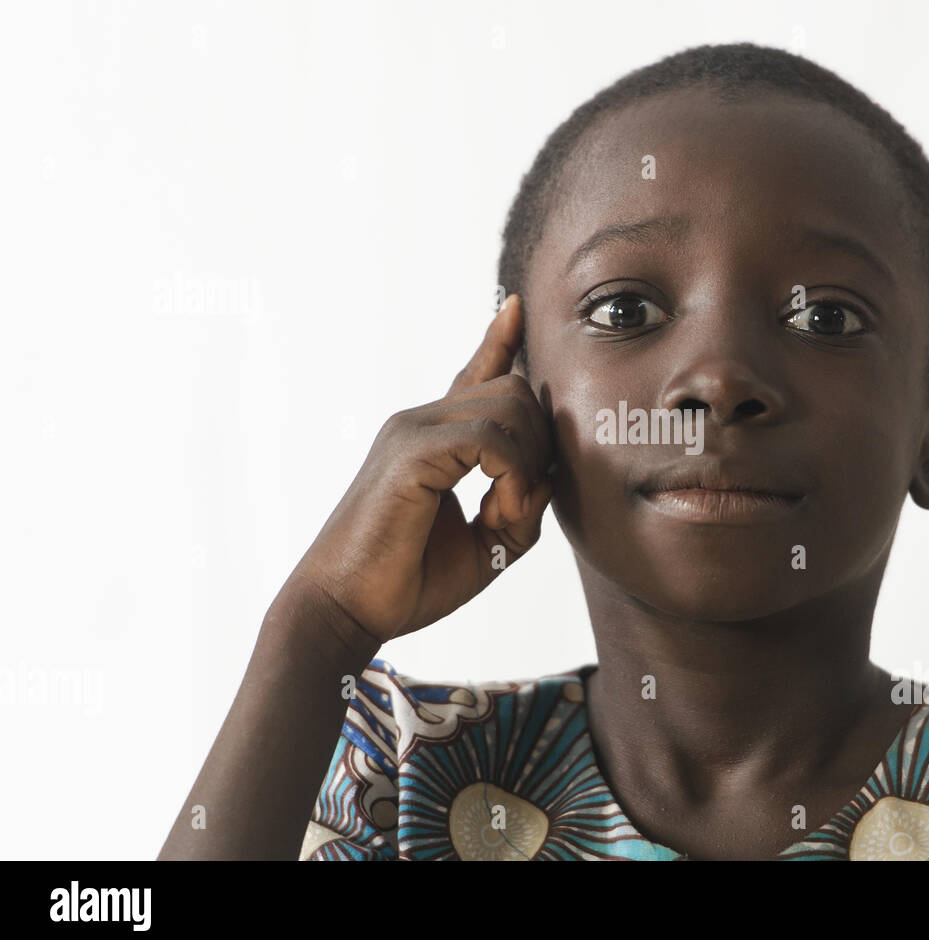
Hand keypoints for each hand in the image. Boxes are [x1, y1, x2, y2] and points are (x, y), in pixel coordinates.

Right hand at [278, 294, 554, 656]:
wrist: (345, 610)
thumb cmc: (406, 582)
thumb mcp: (484, 547)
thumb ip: (520, 508)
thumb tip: (549, 477)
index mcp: (432, 439)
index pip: (474, 375)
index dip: (498, 342)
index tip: (514, 307)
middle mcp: (420, 423)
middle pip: (514, 392)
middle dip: (540, 447)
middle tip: (517, 508)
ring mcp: (412, 432)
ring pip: (508, 406)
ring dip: (527, 463)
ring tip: (505, 514)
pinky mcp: (410, 453)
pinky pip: (489, 439)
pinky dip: (512, 475)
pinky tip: (499, 510)